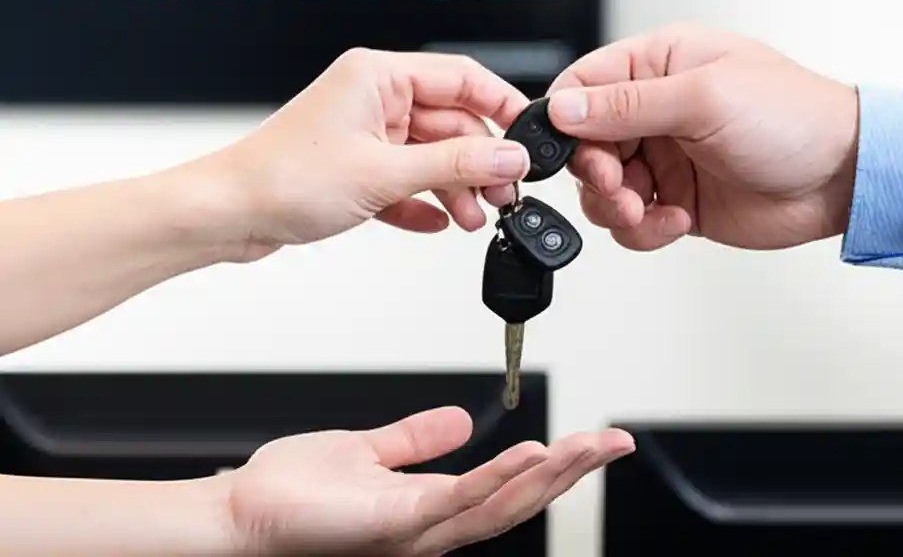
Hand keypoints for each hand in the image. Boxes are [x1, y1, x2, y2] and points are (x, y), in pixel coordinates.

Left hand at [198, 49, 531, 261]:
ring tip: (473, 219)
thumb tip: (510, 157)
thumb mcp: (384, 173)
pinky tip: (437, 223)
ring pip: (432, 155)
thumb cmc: (282, 179)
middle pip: (452, 122)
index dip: (502, 106)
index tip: (530, 138)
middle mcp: (374, 97)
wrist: (226, 216)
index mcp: (378, 75)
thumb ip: (455, 165)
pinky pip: (407, 181)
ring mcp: (365, 133)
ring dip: (456, 188)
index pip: (462, 77)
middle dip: (480, 162)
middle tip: (503, 195)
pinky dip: (424, 203)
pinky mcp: (357, 167)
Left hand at [224, 406, 633, 555]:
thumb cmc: (290, 495)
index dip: (556, 467)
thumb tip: (463, 419)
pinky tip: (530, 456)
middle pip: (520, 503)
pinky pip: (456, 503)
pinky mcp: (394, 526)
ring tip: (590, 446)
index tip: (593, 438)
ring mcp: (416, 532)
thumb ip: (417, 440)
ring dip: (551, 478)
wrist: (237, 516)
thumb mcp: (369, 453)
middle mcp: (432, 527)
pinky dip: (497, 480)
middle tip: (616, 441)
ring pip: (500, 508)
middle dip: (573, 473)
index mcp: (431, 506)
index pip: (508, 487)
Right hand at [544, 24, 859, 250]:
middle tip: (618, 186)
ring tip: (647, 210)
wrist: (844, 177)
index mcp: (660, 63)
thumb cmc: (794, 118)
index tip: (573, 149)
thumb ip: (628, 104)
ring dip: (617, 207)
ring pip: (605, 188)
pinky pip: (635, 222)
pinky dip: (644, 229)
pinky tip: (674, 221)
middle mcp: (658, 109)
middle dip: (595, 171)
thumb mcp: (705, 97)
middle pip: (586, 143)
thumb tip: (565, 108)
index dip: (567, 118)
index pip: (584, 84)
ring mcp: (668, 157)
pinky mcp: (679, 200)